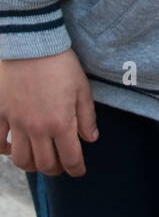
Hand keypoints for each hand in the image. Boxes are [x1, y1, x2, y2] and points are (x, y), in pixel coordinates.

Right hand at [0, 48, 97, 176]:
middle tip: (61, 166)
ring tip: (39, 160)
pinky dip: (4, 150)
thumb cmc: (61, 64)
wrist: (31, 44)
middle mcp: (38, 128)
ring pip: (21, 160)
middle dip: (56, 170)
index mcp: (62, 123)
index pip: (70, 159)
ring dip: (32, 165)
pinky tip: (12, 148)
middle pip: (45, 165)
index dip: (77, 170)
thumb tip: (91, 139)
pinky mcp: (0, 113)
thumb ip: (87, 118)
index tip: (79, 171)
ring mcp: (16, 123)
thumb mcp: (82, 89)